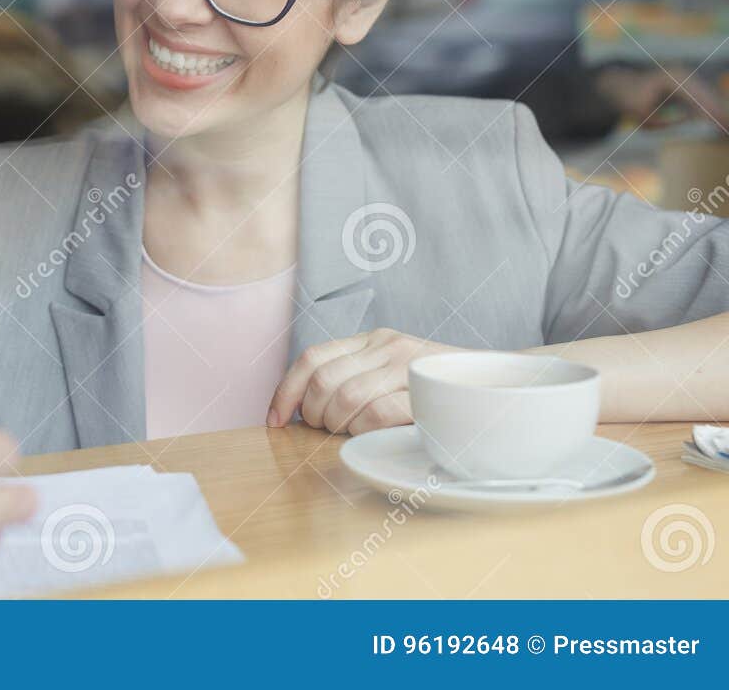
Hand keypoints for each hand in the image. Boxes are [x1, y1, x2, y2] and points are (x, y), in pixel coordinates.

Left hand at [267, 328, 456, 434]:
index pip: (311, 357)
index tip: (275, 419)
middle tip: (324, 429)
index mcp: (371, 339)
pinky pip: (377, 412)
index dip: (285, 390)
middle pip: (322, 380)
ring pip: (346, 397)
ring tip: (350, 431)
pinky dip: (365, 430)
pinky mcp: (426, 389)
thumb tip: (302, 409)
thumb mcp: (392, 371)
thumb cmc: (438, 387)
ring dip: (338, 424)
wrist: (498, 384)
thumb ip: (356, 378)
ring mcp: (407, 365)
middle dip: (313, 414)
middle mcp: (386, 345)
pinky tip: (372, 433)